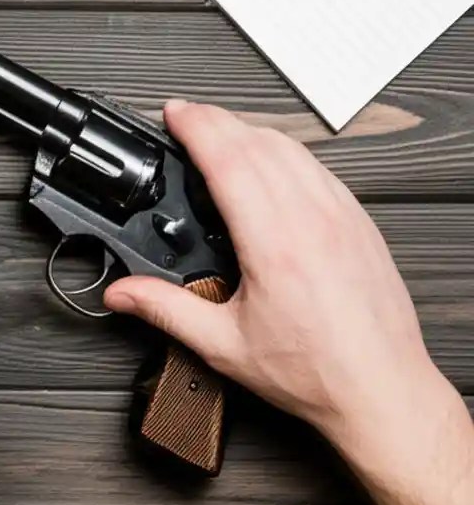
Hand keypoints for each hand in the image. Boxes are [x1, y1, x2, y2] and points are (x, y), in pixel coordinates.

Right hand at [104, 100, 440, 436]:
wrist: (381, 390)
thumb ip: (165, 310)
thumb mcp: (223, 345)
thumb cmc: (315, 372)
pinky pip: (319, 168)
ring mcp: (342, 216)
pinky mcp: (360, 223)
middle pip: (259, 142)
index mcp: (275, 245)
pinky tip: (271, 164)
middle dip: (217, 119)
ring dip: (251, 130)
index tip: (175, 114)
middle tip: (186, 117)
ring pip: (293, 148)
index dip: (198, 126)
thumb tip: (122, 292)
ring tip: (221, 133)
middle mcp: (312, 221)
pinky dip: (286, 152)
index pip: (231, 160)